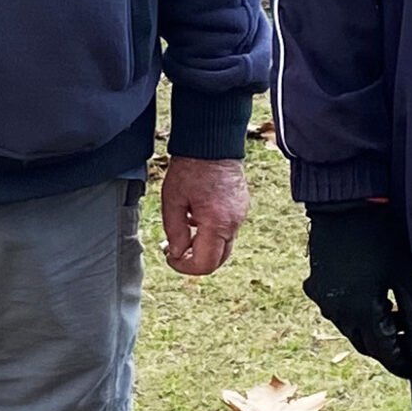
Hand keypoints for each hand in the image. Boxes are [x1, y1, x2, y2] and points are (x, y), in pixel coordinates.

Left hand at [161, 156, 249, 276]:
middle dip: (196, 260)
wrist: (212, 143)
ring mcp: (241, 215)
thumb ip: (174, 232)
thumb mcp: (172, 201)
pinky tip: (196, 216)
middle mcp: (234, 223)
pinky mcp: (241, 207)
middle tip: (175, 250)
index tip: (170, 257)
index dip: (185, 267)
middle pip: (218, 259)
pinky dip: (212, 232)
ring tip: (184, 228)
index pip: (205, 264)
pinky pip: (228, 229)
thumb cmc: (190, 168)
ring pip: (224, 245)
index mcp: (217, 223)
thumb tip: (177, 253)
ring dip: (203, 245)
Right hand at [304, 202, 411, 377]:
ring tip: (394, 319)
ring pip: (351, 331)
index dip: (404, 364)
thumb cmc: (382, 238)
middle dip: (389, 350)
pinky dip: (356, 315)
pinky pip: (338, 313)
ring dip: (372, 332)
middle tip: (410, 344)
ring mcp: (323, 302)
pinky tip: (373, 301)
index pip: (386, 354)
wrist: (344, 207)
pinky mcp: (316, 288)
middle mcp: (337, 314)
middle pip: (367, 346)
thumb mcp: (405, 278)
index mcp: (361, 314)